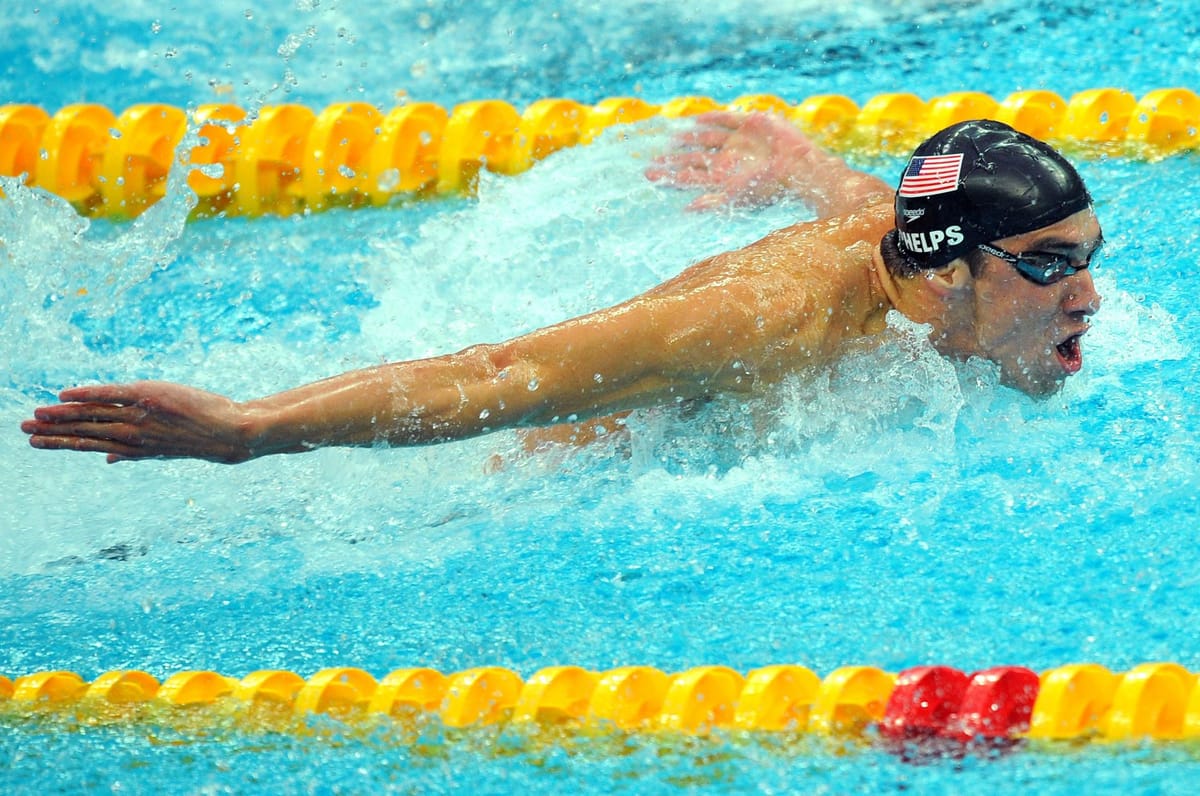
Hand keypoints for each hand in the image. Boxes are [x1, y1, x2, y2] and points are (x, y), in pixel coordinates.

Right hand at [21, 381, 253, 463]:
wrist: (229, 434)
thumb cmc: (198, 438)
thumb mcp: (162, 449)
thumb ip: (131, 452)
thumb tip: (107, 460)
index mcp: (133, 448)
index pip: (89, 445)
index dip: (61, 443)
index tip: (36, 443)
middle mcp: (132, 435)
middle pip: (85, 432)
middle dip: (52, 432)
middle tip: (22, 430)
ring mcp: (139, 417)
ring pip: (92, 415)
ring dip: (61, 415)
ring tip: (35, 417)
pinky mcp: (149, 397)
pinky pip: (112, 394)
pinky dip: (89, 394)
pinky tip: (66, 394)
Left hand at [645, 111, 814, 209]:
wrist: (799, 168)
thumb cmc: (769, 189)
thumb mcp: (738, 199)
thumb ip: (712, 203)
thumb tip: (686, 210)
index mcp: (723, 180)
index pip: (690, 178)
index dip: (670, 176)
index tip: (649, 176)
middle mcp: (728, 161)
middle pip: (693, 159)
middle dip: (673, 161)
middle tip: (650, 163)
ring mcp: (738, 142)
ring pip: (706, 139)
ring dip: (688, 139)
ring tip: (671, 139)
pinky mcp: (751, 125)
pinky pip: (726, 120)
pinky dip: (711, 118)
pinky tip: (695, 119)